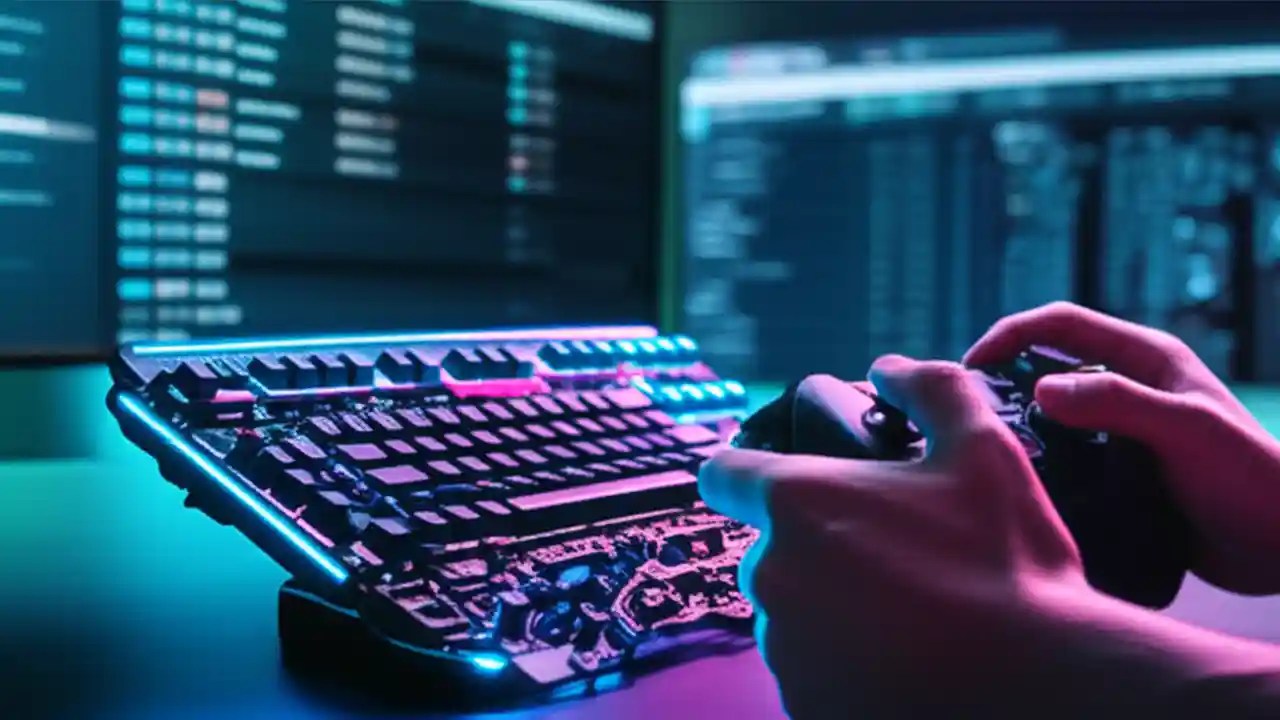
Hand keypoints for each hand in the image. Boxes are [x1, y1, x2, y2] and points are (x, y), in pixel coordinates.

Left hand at [699, 356, 1088, 717]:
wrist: (1044, 686)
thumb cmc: (1009, 564)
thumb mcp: (984, 450)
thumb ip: (930, 389)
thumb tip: (888, 368)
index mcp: (797, 502)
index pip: (721, 472)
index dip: (745, 471)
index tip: (779, 481)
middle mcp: (772, 573)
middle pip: (767, 549)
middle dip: (812, 548)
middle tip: (887, 556)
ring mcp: (785, 648)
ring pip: (789, 614)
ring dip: (828, 608)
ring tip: (906, 613)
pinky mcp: (804, 705)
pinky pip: (810, 673)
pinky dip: (842, 665)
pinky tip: (903, 660)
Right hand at [964, 301, 1279, 594]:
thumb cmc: (1253, 480)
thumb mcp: (1186, 430)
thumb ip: (1118, 403)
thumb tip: (1041, 389)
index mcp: (1148, 358)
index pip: (1060, 323)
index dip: (1009, 334)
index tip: (969, 367)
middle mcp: (1132, 385)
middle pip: (1047, 362)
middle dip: (1001, 376)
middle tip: (963, 409)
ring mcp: (1126, 427)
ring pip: (1051, 412)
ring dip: (1015, 421)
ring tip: (980, 448)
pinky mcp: (1123, 469)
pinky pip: (1065, 454)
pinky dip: (1036, 459)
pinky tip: (1018, 484)